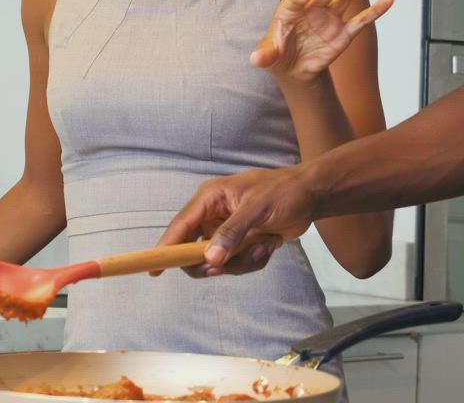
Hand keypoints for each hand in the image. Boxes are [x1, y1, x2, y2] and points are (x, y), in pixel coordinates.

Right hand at [155, 165, 319, 277]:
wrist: (310, 195)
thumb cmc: (282, 192)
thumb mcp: (257, 209)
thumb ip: (232, 233)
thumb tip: (210, 259)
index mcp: (209, 199)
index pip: (180, 226)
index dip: (165, 248)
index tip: (153, 270)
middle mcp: (213, 215)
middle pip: (195, 251)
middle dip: (214, 262)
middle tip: (225, 267)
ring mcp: (226, 230)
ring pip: (218, 262)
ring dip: (241, 262)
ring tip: (263, 246)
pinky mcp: (240, 242)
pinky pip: (237, 264)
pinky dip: (253, 260)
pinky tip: (269, 244)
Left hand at [251, 0, 392, 81]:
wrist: (294, 68)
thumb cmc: (278, 54)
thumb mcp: (268, 57)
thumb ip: (265, 55)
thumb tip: (255, 60)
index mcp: (290, 11)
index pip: (294, 2)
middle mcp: (312, 9)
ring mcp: (329, 19)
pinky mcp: (343, 33)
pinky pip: (361, 21)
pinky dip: (375, 11)